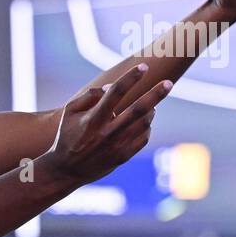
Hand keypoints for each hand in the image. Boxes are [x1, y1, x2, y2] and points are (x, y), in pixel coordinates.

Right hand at [44, 64, 170, 183]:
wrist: (66, 170)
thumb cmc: (67, 136)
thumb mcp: (68, 112)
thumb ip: (88, 96)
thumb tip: (109, 87)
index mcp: (92, 119)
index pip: (115, 93)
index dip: (130, 77)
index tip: (143, 66)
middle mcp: (107, 133)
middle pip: (138, 109)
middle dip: (155, 94)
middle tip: (169, 83)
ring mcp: (117, 146)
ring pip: (144, 123)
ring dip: (151, 110)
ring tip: (151, 105)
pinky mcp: (123, 157)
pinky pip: (143, 137)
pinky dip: (146, 126)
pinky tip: (143, 122)